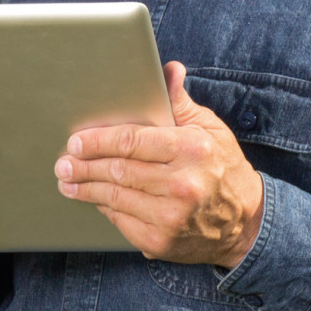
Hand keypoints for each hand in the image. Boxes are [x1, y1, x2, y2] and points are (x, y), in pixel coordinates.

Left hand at [55, 62, 263, 267]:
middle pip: (117, 170)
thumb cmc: (223, 168)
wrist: (248, 223)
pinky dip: (105, 208)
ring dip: (85, 188)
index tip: (75, 142)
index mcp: (192, 150)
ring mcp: (172, 216)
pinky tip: (94, 200)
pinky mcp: (162, 241)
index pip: (130, 142)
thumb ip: (180, 102)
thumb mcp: (209, 129)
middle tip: (62, 163)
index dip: (96, 141)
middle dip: (83, 166)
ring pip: (114, 196)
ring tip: (67, 181)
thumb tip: (169, 70)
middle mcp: (183, 185)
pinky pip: (121, 220)